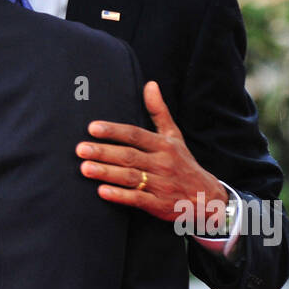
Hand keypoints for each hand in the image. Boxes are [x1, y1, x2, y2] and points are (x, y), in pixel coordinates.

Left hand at [78, 82, 229, 223]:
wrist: (208, 199)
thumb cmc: (184, 164)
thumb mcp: (174, 136)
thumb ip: (159, 111)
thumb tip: (150, 84)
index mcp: (164, 145)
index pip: (136, 134)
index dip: (114, 131)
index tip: (92, 128)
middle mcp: (163, 163)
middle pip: (129, 155)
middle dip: (104, 152)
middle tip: (80, 149)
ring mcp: (162, 185)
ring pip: (131, 177)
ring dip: (107, 172)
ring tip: (85, 168)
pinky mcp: (160, 205)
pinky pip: (138, 199)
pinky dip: (120, 196)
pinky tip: (102, 192)